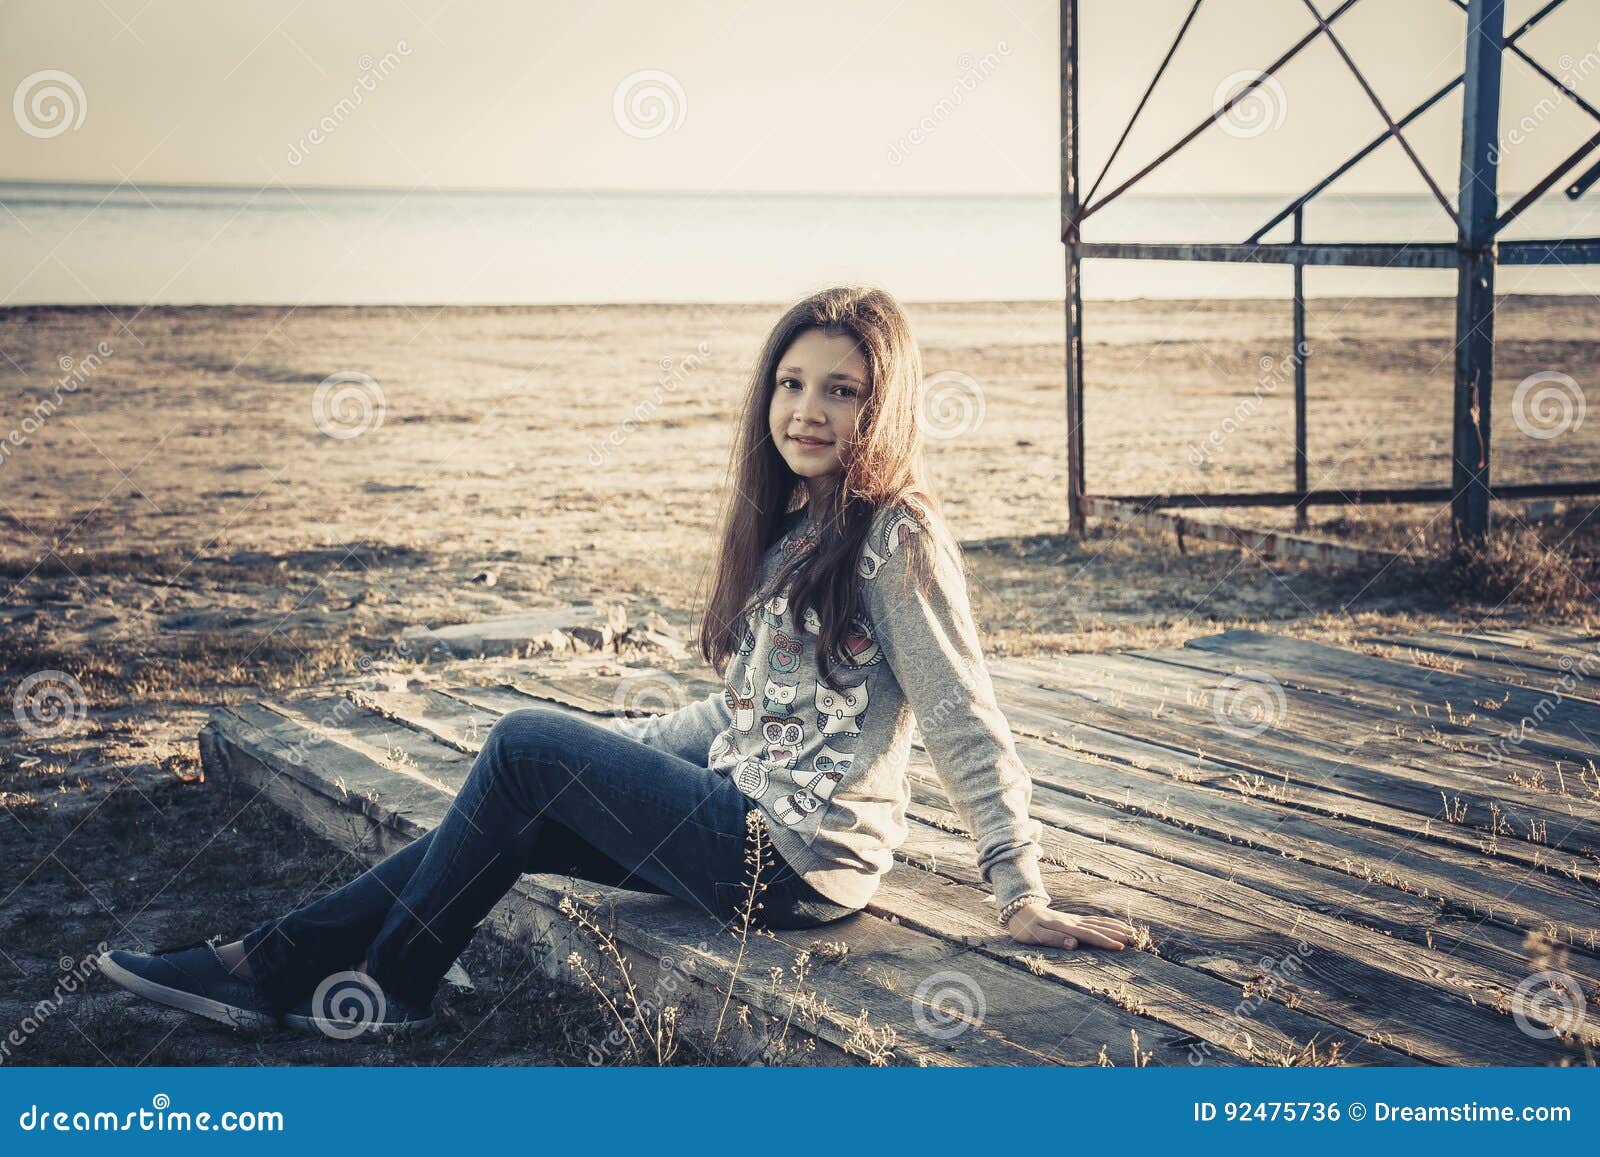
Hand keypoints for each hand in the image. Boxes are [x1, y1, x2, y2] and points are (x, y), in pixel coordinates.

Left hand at [1006, 901, 1136, 949]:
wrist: (1018, 907)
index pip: (1090, 935)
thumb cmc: (1024, 926)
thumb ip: (1054, 939)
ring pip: (1099, 922)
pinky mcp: (1072, 919)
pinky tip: (1114, 925)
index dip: (1106, 941)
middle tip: (1137, 939)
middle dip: (1119, 933)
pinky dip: (1107, 922)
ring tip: (1132, 932)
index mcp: (1065, 927)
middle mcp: (1072, 921)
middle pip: (1100, 927)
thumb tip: (1074, 944)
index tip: (1122, 947)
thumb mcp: (1034, 935)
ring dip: (1116, 927)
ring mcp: (1073, 919)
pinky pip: (1094, 920)